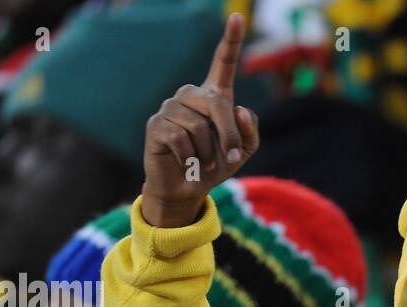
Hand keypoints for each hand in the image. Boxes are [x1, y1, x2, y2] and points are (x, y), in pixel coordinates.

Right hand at [141, 12, 259, 227]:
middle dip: (229, 136)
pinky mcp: (156, 124)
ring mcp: (171, 107)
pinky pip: (181, 139)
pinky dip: (190, 158)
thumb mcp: (243, 151)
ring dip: (207, 152)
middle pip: (219, 104)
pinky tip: (186, 162)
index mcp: (214, 96)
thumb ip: (250, 131)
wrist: (188, 189)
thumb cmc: (216, 165)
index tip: (239, 18)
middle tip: (229, 158)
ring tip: (202, 161)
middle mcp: (191, 95)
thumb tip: (239, 110)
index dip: (231, 41)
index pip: (223, 64)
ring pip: (199, 127)